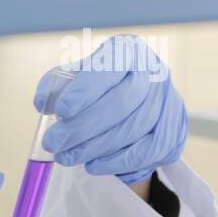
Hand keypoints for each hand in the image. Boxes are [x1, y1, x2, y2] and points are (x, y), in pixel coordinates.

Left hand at [36, 34, 187, 184]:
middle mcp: (154, 72)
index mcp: (127, 51)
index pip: (109, 68)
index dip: (85, 91)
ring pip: (133, 130)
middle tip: (53, 144)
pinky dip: (117, 161)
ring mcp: (169, 101)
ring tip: (66, 157)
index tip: (60, 111)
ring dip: (94, 148)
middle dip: (82, 128)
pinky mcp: (174, 130)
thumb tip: (43, 103)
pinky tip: (92, 164)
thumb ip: (55, 86)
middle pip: (122, 103)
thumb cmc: (94, 87)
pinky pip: (147, 151)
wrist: (131, 103)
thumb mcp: (72, 77)